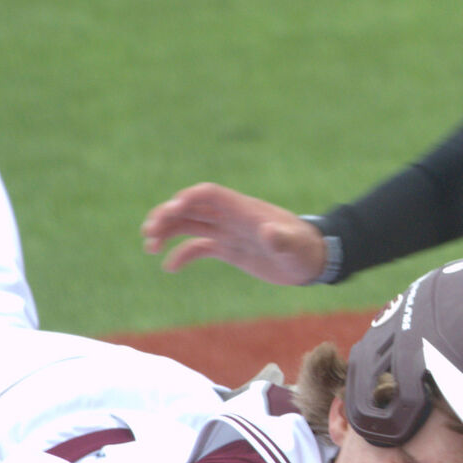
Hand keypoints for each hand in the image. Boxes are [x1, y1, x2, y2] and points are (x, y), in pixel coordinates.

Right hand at [141, 183, 325, 284]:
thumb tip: (270, 232)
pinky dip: (182, 254)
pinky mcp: (229, 249)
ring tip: (149, 245)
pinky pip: (199, 246)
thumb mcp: (295, 248)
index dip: (188, 198)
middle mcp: (232, 218)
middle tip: (149, 232)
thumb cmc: (306, 251)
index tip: (171, 211)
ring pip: (190, 224)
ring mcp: (229, 232)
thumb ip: (282, 239)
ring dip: (168, 231)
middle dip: (168, 215)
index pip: (209, 195)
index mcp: (244, 210)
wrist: (313, 261)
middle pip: (192, 207)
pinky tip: (169, 268)